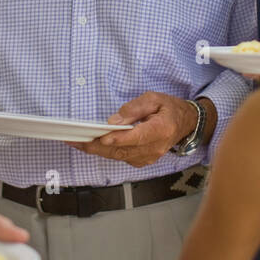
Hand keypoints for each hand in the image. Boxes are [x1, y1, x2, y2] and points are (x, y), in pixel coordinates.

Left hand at [70, 92, 194, 166]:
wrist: (185, 124)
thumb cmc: (169, 109)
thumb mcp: (154, 98)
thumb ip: (134, 108)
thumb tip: (114, 120)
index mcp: (161, 130)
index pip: (137, 137)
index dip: (118, 139)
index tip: (102, 137)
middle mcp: (154, 148)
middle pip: (122, 151)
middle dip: (96, 146)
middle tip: (74, 140)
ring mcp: (148, 158)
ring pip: (117, 156)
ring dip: (96, 150)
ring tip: (75, 141)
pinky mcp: (142, 161)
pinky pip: (120, 158)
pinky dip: (104, 152)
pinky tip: (89, 144)